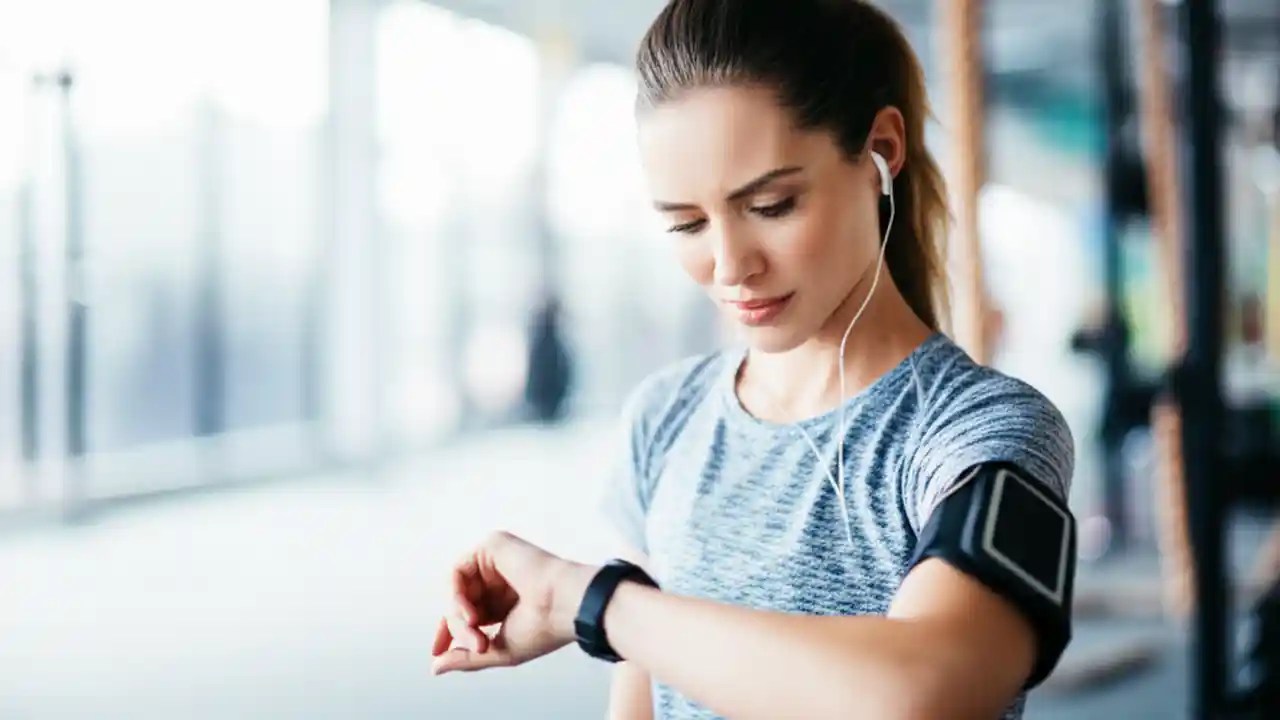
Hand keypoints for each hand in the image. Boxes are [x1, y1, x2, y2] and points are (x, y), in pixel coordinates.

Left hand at [431, 531, 595, 674]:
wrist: (564, 605)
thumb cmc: (543, 628)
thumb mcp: (499, 650)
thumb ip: (465, 657)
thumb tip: (436, 667)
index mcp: (505, 602)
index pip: (467, 612)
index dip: (450, 631)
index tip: (437, 651)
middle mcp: (499, 579)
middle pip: (458, 602)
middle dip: (459, 628)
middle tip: (478, 646)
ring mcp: (495, 562)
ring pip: (455, 589)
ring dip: (458, 616)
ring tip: (477, 631)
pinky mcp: (492, 545)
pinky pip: (457, 571)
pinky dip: (456, 596)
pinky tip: (472, 614)